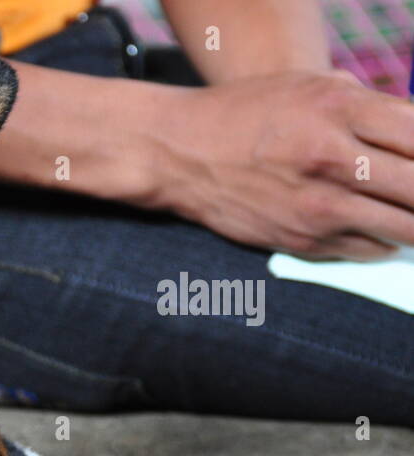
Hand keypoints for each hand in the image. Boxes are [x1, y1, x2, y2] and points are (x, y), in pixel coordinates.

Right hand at [157, 70, 413, 259]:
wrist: (181, 152)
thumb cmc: (252, 113)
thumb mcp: (317, 87)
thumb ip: (375, 108)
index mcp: (341, 109)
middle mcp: (331, 159)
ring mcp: (317, 206)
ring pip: (404, 228)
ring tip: (407, 213)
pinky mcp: (302, 240)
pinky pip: (369, 250)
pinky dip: (386, 241)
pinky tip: (383, 228)